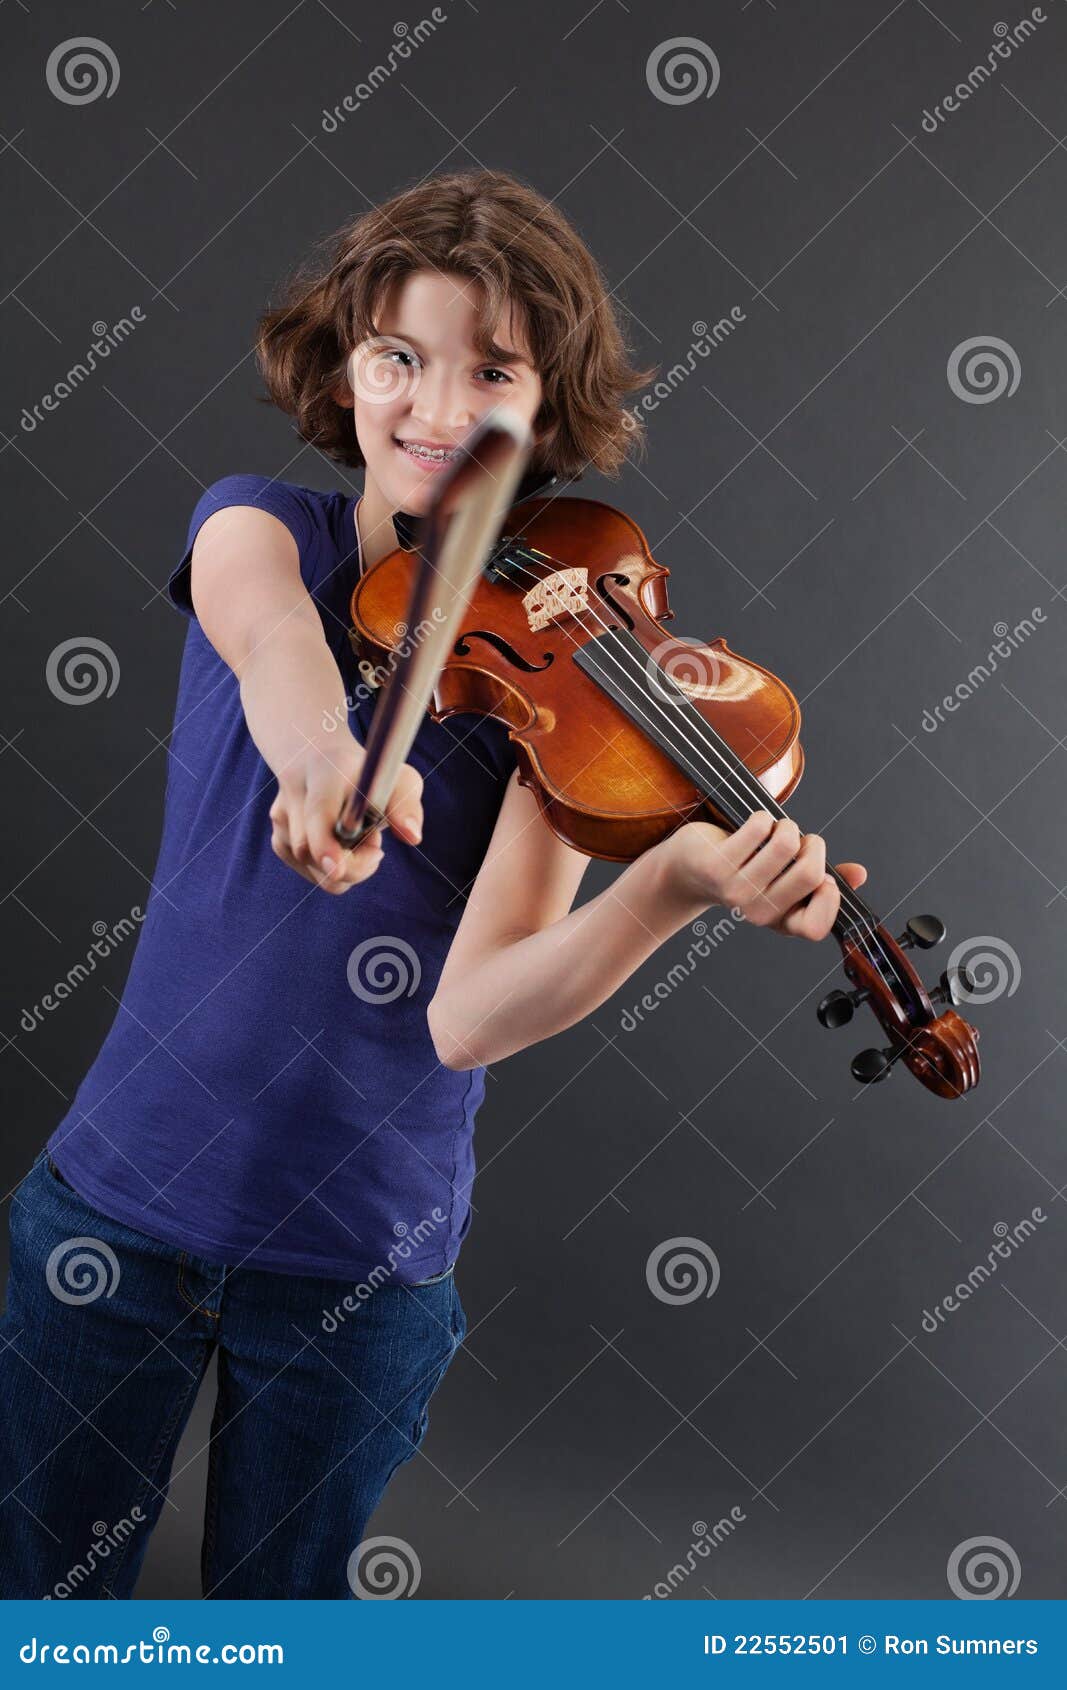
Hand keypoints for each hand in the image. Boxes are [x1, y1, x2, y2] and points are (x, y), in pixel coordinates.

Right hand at [268, 736, 423, 895]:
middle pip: (317, 853)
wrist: (321, 761)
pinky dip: (336, 868)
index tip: (337, 867)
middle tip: (375, 838)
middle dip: (357, 862)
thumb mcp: (398, 778)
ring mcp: (280, 822)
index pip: (318, 812)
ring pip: (319, 871)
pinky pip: (316, 876)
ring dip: (349, 864)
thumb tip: (412, 837)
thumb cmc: (368, 773)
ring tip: (357, 832)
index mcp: (324, 774)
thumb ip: (407, 804)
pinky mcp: (279, 843)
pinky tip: (342, 842)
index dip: (325, 843)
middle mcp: (294, 797)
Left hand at [652, 810, 867, 939]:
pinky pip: (759, 827)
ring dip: (787, 826)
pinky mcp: (717, 864)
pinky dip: (763, 817)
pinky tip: (753, 824)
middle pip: (811, 874)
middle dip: (813, 845)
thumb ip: (823, 879)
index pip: (816, 928)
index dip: (830, 898)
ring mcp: (736, 890)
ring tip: (774, 829)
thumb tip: (859, 875)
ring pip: (786, 846)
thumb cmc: (743, 869)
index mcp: (781, 921)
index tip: (824, 878)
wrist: (686, 870)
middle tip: (799, 840)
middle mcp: (759, 912)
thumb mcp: (784, 880)